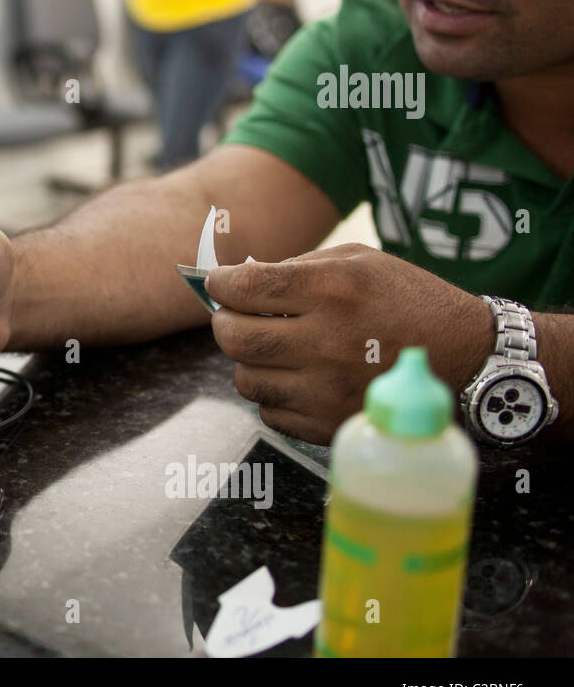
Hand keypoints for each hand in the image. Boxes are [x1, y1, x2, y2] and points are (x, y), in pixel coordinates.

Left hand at [205, 244, 492, 444]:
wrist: (466, 356)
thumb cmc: (406, 300)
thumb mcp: (359, 261)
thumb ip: (294, 268)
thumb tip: (234, 282)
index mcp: (333, 291)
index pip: (243, 289)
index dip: (220, 284)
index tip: (220, 283)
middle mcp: (326, 342)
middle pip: (233, 338)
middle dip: (225, 322)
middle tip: (237, 316)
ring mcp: (327, 390)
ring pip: (246, 379)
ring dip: (251, 361)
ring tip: (276, 348)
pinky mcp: (330, 425)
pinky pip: (270, 413)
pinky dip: (275, 394)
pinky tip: (299, 377)